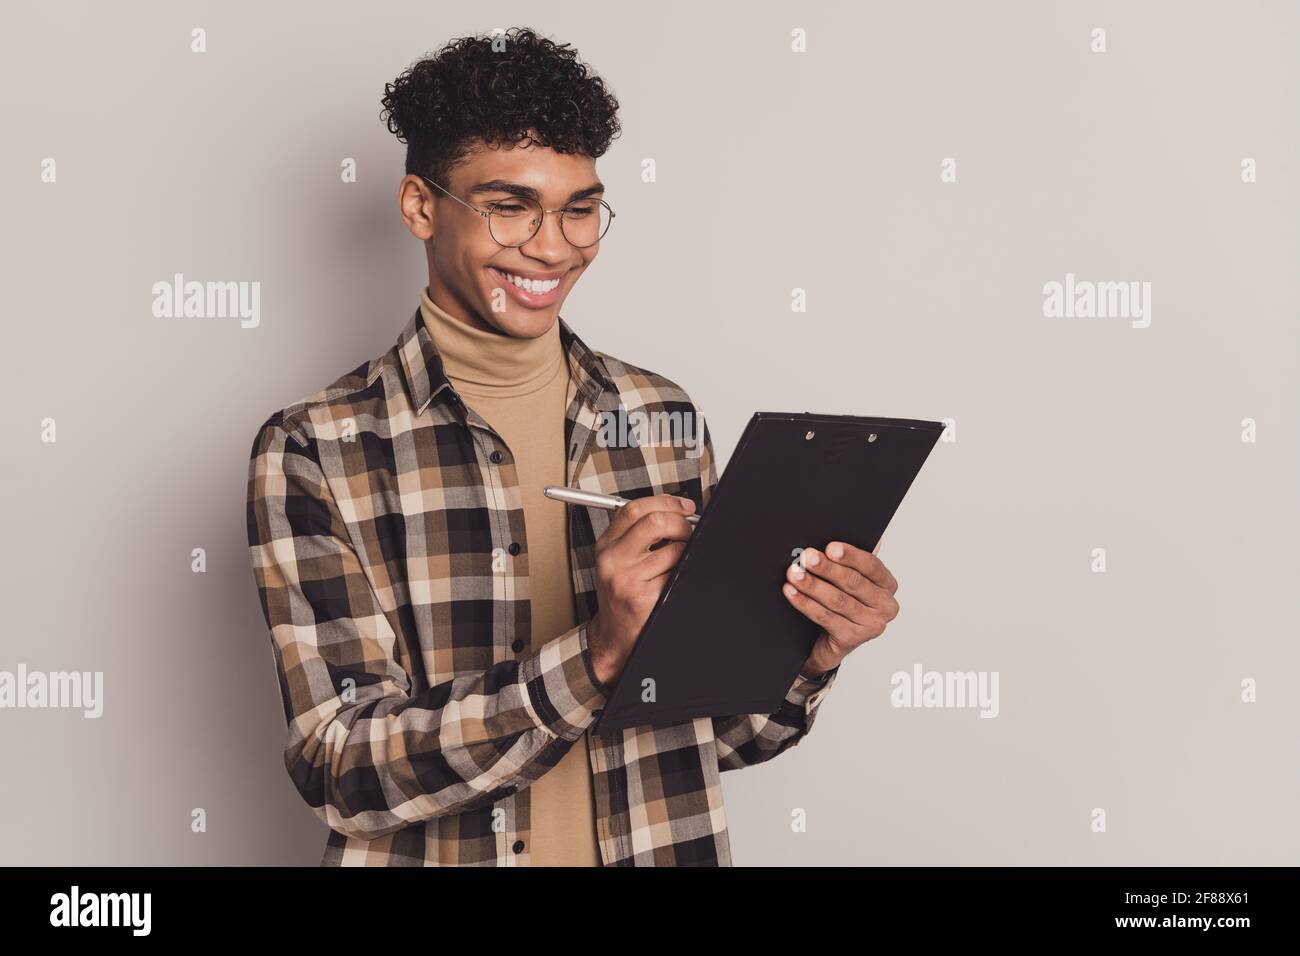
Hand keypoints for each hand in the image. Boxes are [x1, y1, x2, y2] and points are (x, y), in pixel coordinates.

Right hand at [587, 494, 696, 684]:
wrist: (614, 636)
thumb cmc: (621, 595)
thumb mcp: (618, 561)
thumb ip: (638, 534)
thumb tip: (678, 512)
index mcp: (606, 545)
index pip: (635, 509)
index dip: (666, 502)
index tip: (685, 506)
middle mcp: (613, 560)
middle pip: (656, 522)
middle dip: (682, 524)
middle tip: (688, 532)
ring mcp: (627, 580)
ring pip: (673, 551)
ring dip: (684, 554)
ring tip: (676, 565)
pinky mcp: (644, 598)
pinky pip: (676, 575)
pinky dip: (681, 576)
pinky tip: (671, 583)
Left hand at [783, 540, 898, 678]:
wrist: (830, 641)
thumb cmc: (841, 601)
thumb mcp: (848, 580)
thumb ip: (852, 560)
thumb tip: (847, 531)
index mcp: (887, 585)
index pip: (872, 566)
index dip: (850, 556)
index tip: (830, 547)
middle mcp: (885, 606)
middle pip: (853, 582)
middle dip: (826, 568)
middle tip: (805, 557)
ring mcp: (871, 625)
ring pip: (837, 600)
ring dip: (812, 585)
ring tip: (794, 573)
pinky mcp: (852, 639)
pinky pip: (825, 617)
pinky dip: (805, 603)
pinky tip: (791, 592)